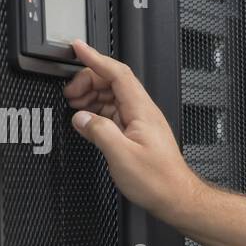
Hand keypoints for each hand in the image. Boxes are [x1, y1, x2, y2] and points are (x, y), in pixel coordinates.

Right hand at [63, 39, 204, 223]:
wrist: (176, 198)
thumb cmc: (158, 180)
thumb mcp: (121, 155)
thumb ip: (98, 132)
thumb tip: (81, 117)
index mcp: (141, 110)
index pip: (117, 73)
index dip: (95, 58)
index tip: (77, 48)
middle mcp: (142, 112)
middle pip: (112, 82)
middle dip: (88, 81)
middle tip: (69, 92)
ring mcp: (140, 122)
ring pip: (112, 97)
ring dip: (91, 97)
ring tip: (74, 106)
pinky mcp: (137, 134)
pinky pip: (113, 113)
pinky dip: (97, 112)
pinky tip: (87, 120)